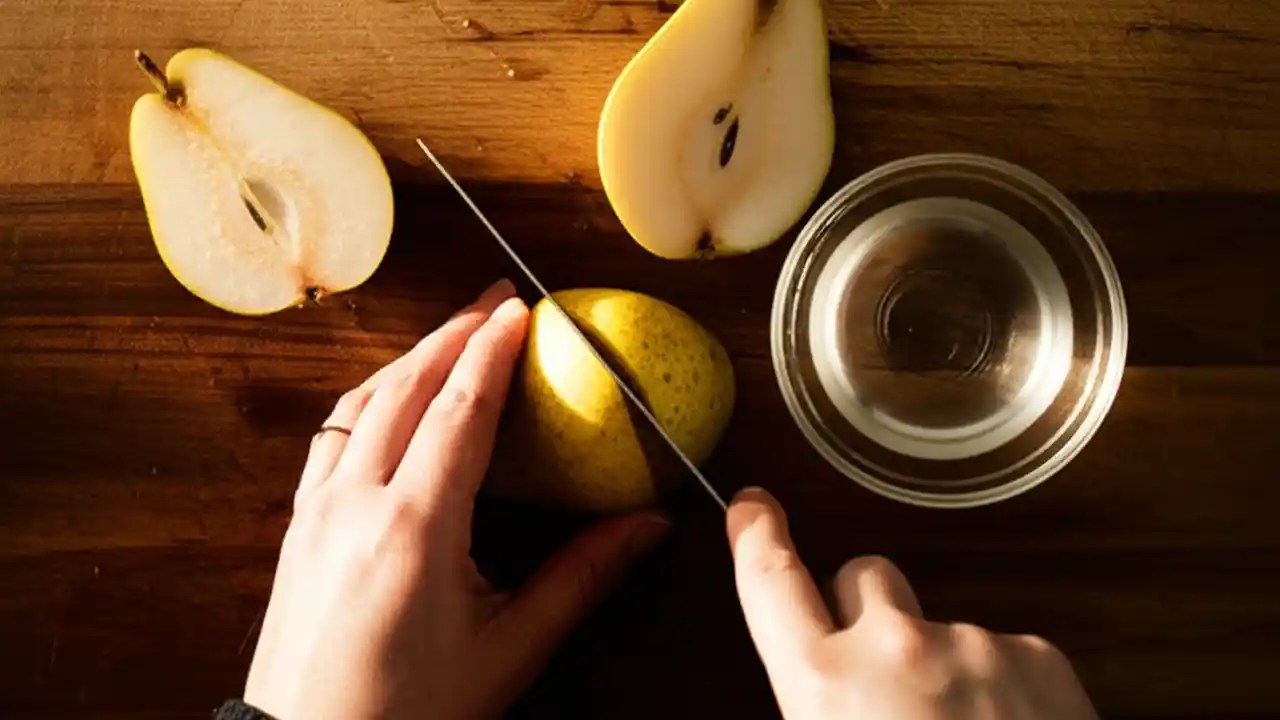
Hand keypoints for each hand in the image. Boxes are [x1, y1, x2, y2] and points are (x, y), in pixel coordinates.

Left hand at [245, 279, 670, 719]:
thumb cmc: (410, 714)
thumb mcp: (510, 650)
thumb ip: (581, 578)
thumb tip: (647, 527)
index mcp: (415, 529)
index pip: (461, 411)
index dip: (494, 353)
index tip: (522, 310)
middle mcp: (355, 505)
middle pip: (406, 388)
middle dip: (453, 333)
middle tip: (495, 298)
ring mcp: (315, 513)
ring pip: (360, 404)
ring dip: (409, 358)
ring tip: (451, 333)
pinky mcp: (296, 529)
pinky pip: (332, 437)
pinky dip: (369, 398)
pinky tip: (390, 397)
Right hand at [726, 488, 1097, 719]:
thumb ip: (817, 707)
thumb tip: (820, 692)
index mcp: (826, 686)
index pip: (772, 582)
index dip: (757, 537)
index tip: (754, 507)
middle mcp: (896, 647)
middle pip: (865, 577)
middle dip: (866, 614)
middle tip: (884, 683)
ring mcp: (975, 644)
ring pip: (939, 623)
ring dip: (941, 662)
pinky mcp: (1042, 657)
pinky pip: (1002, 651)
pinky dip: (1001, 685)